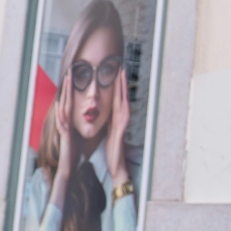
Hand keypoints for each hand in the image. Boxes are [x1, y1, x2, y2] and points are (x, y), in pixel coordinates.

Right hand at [50, 72, 74, 209]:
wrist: (68, 166)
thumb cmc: (73, 152)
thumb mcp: (78, 134)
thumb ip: (78, 125)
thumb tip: (83, 117)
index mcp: (70, 121)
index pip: (71, 102)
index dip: (73, 90)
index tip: (75, 77)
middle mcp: (65, 122)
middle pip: (66, 101)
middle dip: (68, 87)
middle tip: (69, 72)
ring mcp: (63, 128)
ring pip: (63, 107)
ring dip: (64, 94)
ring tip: (66, 81)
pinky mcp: (64, 135)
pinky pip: (62, 121)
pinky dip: (60, 112)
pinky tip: (60, 103)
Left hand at [106, 68, 130, 186]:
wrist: (116, 163)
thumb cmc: (112, 147)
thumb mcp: (109, 129)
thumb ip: (109, 119)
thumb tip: (107, 110)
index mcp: (117, 117)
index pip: (117, 97)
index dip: (117, 84)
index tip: (115, 71)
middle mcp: (122, 118)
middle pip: (122, 96)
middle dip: (121, 82)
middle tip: (121, 67)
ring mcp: (123, 123)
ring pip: (123, 102)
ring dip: (123, 89)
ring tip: (122, 76)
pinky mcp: (121, 130)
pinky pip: (122, 115)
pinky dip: (123, 105)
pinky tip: (123, 98)